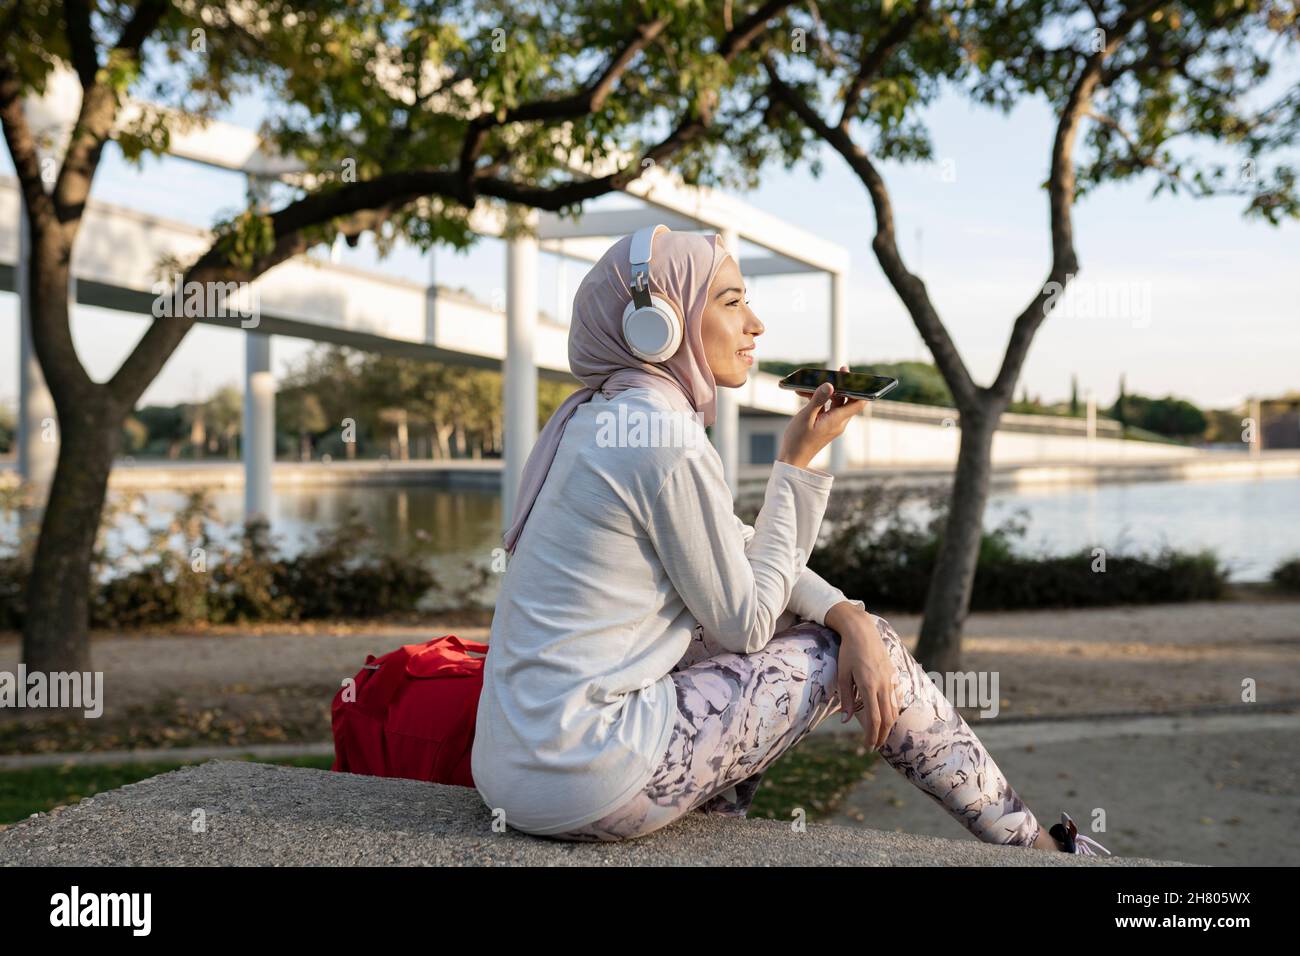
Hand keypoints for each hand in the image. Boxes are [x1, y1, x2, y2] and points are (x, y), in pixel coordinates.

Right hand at [777, 365, 865, 469]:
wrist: (792, 459)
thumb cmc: (797, 440)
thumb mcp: (806, 417)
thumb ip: (818, 400)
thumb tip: (829, 385)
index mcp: (837, 421)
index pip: (858, 402)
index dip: (859, 387)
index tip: (852, 375)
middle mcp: (838, 423)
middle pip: (847, 400)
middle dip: (843, 385)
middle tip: (837, 372)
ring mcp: (832, 424)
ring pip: (836, 403)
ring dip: (827, 392)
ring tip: (813, 383)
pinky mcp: (825, 425)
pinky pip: (827, 409)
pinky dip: (820, 400)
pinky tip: (806, 395)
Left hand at [825, 602, 900, 750]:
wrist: (862, 631)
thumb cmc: (848, 652)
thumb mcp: (842, 675)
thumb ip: (845, 698)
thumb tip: (846, 721)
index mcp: (869, 686)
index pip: (874, 719)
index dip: (872, 735)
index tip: (868, 746)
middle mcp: (883, 685)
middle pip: (888, 718)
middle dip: (882, 735)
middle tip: (875, 746)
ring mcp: (891, 680)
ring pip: (895, 709)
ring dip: (889, 725)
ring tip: (880, 734)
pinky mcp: (893, 675)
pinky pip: (896, 698)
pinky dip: (893, 711)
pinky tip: (886, 716)